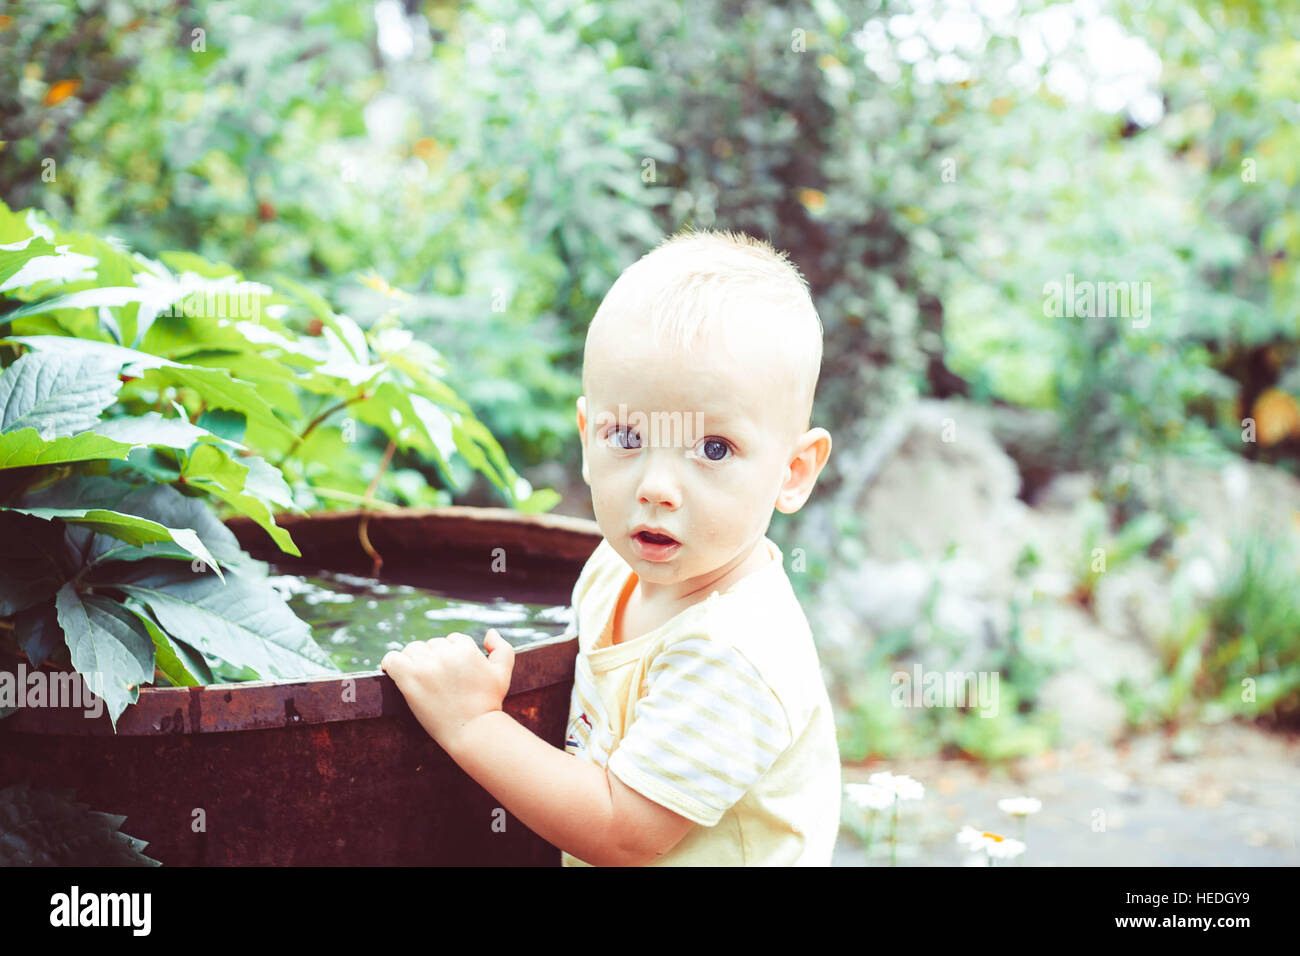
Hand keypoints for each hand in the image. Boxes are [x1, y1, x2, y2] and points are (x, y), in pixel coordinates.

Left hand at [380, 629, 514, 748]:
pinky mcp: (410, 679)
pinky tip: (393, 671)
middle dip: (434, 658)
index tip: (452, 674)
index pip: (452, 640)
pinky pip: (392, 659)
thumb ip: (501, 648)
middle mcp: (445, 654)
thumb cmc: (488, 703)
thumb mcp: (503, 673)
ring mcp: (426, 666)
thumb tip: (490, 632)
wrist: (473, 730)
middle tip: (438, 681)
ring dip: (414, 660)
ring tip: (420, 678)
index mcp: (466, 648)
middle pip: (432, 644)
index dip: (453, 656)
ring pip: (412, 649)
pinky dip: (390, 663)